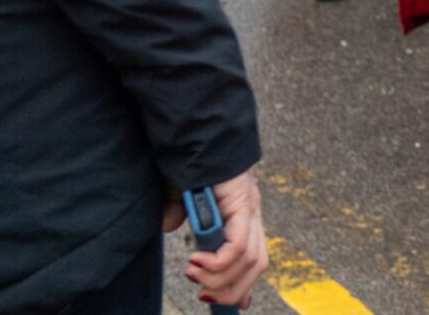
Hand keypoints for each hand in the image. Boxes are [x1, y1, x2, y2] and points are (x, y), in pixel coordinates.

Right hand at [181, 170, 267, 308]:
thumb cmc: (187, 158)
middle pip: (258, 265)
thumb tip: (170, 228)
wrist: (194, 131)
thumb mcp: (179, 194)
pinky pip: (238, 246)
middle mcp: (251, 213)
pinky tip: (196, 261)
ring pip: (251, 261)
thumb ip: (178, 213)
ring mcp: (249, 208)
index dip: (245, 285)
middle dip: (233, 290)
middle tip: (204, 294)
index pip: (254, 256)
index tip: (234, 305)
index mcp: (241, 214)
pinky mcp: (242, 202)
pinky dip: (218, 262)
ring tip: (195, 275)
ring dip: (221, 278)